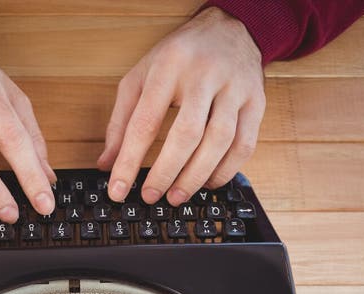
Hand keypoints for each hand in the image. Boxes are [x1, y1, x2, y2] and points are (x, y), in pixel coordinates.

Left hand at [97, 7, 264, 205]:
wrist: (230, 27)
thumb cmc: (179, 58)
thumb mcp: (141, 77)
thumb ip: (122, 120)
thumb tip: (107, 164)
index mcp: (169, 65)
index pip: (145, 121)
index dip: (129, 161)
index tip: (118, 190)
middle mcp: (204, 74)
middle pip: (186, 133)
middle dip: (166, 172)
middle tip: (151, 197)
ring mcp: (235, 87)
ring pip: (219, 141)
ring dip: (196, 176)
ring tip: (176, 197)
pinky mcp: (256, 101)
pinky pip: (244, 144)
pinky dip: (225, 171)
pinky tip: (207, 182)